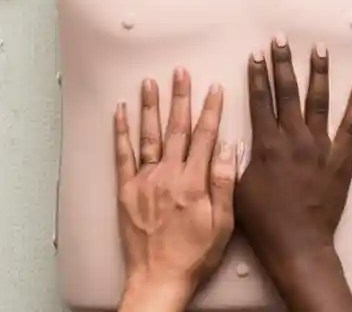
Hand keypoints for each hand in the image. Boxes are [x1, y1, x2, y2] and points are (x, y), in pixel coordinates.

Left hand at [115, 68, 236, 311]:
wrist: (158, 280)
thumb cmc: (194, 257)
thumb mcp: (223, 224)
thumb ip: (225, 183)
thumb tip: (230, 147)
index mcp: (194, 182)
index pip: (206, 136)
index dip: (211, 110)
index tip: (214, 88)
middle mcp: (168, 175)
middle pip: (176, 128)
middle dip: (180, 98)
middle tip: (180, 72)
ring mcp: (144, 181)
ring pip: (148, 135)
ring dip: (151, 107)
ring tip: (150, 82)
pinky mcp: (126, 191)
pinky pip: (122, 155)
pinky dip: (121, 132)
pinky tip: (121, 112)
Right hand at [234, 36, 351, 309]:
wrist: (298, 243)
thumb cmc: (263, 221)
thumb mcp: (236, 188)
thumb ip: (234, 159)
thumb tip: (230, 136)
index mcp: (267, 144)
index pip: (260, 100)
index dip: (257, 75)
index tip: (255, 53)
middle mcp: (294, 139)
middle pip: (288, 92)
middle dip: (283, 63)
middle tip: (280, 39)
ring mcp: (321, 147)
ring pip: (320, 101)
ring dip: (318, 73)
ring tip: (318, 49)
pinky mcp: (341, 159)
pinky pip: (351, 127)